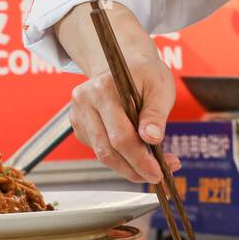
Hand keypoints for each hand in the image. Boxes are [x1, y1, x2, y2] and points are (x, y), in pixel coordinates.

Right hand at [57, 2, 180, 183]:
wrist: (125, 63)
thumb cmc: (146, 74)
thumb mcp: (160, 87)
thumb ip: (156, 113)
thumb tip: (152, 139)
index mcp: (103, 89)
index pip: (120, 136)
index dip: (140, 159)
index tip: (159, 172)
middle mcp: (84, 102)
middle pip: (107, 149)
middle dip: (134, 168)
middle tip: (158, 176)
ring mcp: (78, 114)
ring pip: (102, 153)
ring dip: (128, 167)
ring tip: (152, 169)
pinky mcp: (80, 125)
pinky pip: (99, 149)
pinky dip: (120, 158)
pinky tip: (138, 156)